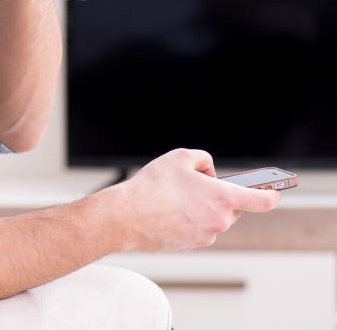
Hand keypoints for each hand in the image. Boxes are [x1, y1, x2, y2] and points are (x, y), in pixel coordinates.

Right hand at [109, 148, 280, 252]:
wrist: (128, 216)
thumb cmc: (153, 186)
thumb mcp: (180, 157)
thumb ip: (203, 159)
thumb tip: (208, 172)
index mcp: (223, 198)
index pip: (261, 200)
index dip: (271, 194)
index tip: (274, 192)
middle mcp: (219, 221)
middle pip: (231, 208)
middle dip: (218, 196)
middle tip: (195, 184)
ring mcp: (205, 236)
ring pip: (211, 219)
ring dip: (200, 208)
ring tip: (173, 196)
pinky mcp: (190, 245)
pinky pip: (196, 229)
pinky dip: (186, 219)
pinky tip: (167, 209)